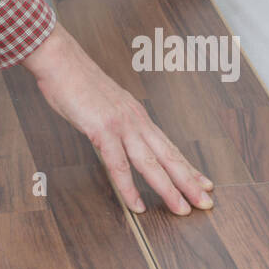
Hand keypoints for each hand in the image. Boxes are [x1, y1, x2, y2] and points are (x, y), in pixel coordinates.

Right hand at [22, 23, 213, 215]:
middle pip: (168, 156)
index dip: (187, 166)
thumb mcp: (104, 103)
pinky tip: (136, 205)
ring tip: (181, 209)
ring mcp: (121, 125)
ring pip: (151, 162)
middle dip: (189, 182)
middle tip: (206, 202)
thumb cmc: (76, 80)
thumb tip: (116, 136)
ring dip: (168, 188)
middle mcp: (135, 121)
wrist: (61, 59)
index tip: (204, 183)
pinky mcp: (102, 129)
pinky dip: (128, 187)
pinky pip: (118, 164)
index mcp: (137, 115)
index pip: (168, 146)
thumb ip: (114, 121)